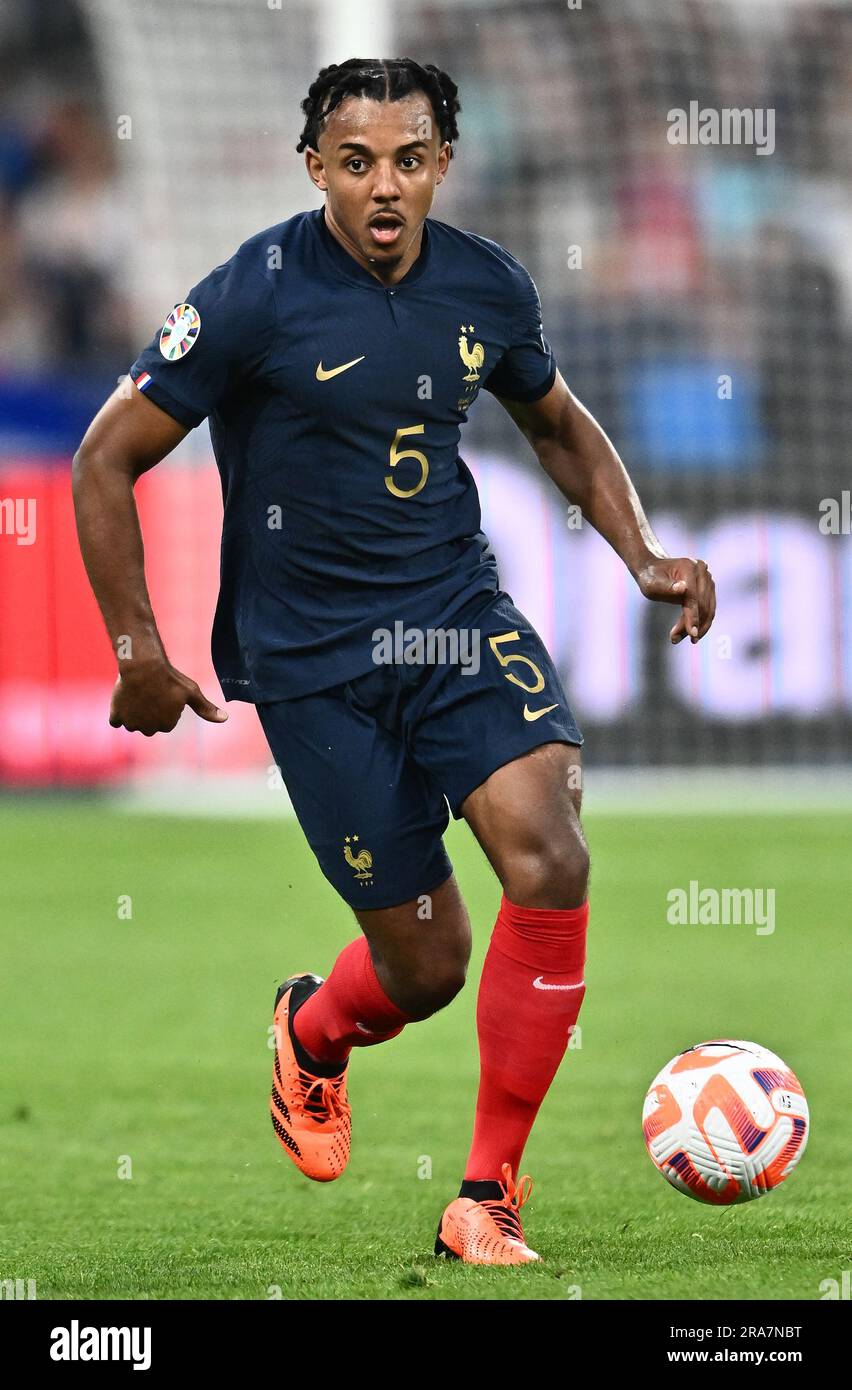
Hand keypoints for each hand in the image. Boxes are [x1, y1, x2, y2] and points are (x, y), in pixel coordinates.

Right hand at [109, 659, 228, 735]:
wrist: (143, 666)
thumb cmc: (170, 678)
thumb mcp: (191, 692)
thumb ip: (206, 708)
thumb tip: (225, 719)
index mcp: (168, 725)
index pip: (167, 721)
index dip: (165, 707)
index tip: (164, 694)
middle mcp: (149, 729)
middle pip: (149, 725)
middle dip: (150, 713)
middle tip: (151, 693)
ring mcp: (131, 724)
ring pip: (133, 723)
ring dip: (134, 713)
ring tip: (138, 695)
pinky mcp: (116, 716)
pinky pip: (116, 721)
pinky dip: (119, 713)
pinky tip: (125, 700)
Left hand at [635, 556, 715, 643]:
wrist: (653, 568)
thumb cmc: (649, 578)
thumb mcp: (651, 584)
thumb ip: (666, 588)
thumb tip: (683, 589)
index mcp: (688, 567)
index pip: (693, 597)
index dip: (693, 616)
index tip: (692, 634)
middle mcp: (701, 570)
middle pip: (702, 604)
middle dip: (692, 625)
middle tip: (674, 639)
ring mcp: (707, 578)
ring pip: (708, 608)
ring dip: (698, 626)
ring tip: (679, 638)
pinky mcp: (709, 587)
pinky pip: (709, 607)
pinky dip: (702, 621)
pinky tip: (691, 632)